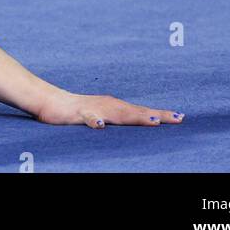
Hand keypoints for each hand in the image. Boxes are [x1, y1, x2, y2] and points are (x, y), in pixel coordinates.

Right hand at [36, 89, 184, 128]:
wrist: (49, 102)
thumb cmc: (77, 112)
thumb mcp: (101, 118)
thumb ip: (117, 122)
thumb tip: (138, 126)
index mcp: (114, 108)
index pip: (141, 112)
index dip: (160, 114)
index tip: (180, 117)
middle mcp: (108, 106)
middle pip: (135, 112)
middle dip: (156, 115)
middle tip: (177, 118)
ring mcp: (94, 108)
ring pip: (116, 113)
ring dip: (134, 117)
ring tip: (152, 121)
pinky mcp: (78, 113)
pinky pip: (87, 117)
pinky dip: (93, 121)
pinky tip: (100, 126)